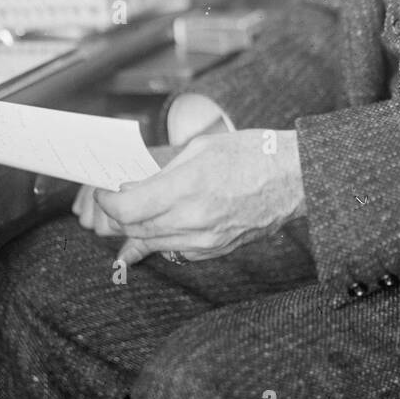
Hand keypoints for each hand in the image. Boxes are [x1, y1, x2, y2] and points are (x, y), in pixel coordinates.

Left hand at [91, 129, 304, 264]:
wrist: (295, 179)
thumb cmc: (252, 154)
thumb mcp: (201, 148)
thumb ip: (162, 172)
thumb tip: (131, 188)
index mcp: (189, 188)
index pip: (128, 209)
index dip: (107, 201)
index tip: (104, 191)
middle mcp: (195, 220)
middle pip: (134, 228)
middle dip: (115, 215)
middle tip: (110, 199)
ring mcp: (206, 239)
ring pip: (150, 243)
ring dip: (133, 228)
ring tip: (129, 211)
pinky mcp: (215, 249)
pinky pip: (173, 250)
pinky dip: (157, 239)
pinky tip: (153, 229)